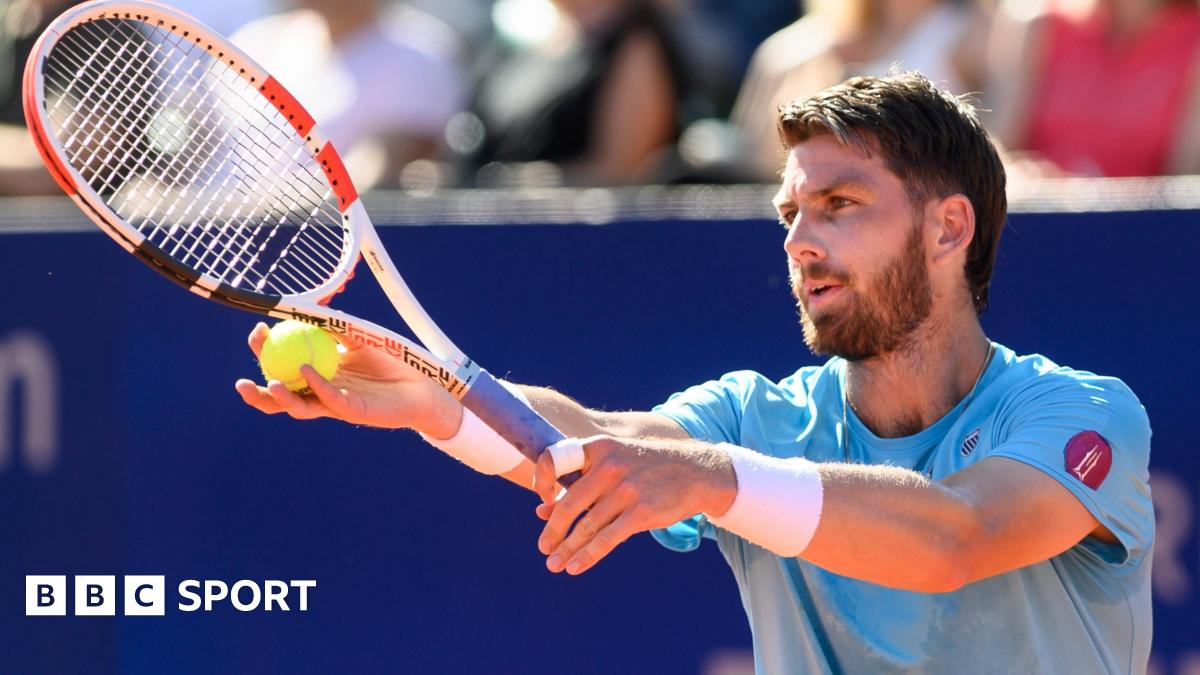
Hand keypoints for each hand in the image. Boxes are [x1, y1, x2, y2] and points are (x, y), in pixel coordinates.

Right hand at [234, 322, 461, 436]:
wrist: (423, 382)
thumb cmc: (392, 359)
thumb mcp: (358, 336)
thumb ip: (334, 325)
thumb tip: (306, 307)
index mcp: (317, 371)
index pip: (282, 365)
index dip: (265, 351)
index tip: (257, 331)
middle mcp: (321, 391)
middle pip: (282, 395)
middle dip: (258, 390)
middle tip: (242, 379)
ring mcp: (335, 403)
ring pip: (299, 407)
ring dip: (282, 399)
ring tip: (269, 384)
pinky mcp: (352, 411)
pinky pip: (329, 399)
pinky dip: (316, 385)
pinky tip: (304, 372)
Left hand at [532, 435, 735, 574]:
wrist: (696, 472)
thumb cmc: (647, 469)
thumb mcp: (615, 463)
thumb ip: (581, 483)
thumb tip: (542, 511)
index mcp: (598, 448)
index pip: (555, 459)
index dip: (541, 481)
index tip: (541, 503)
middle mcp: (610, 466)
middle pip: (569, 504)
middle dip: (553, 531)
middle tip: (544, 547)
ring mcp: (627, 490)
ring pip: (586, 526)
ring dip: (567, 549)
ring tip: (555, 564)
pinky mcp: (642, 512)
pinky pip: (607, 539)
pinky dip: (588, 556)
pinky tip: (576, 567)